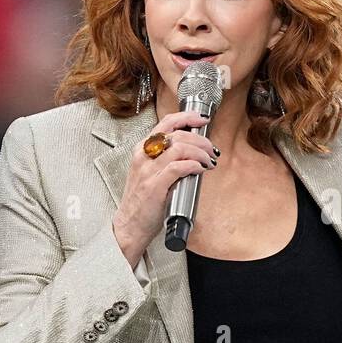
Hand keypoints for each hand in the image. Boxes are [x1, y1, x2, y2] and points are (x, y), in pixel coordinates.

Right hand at [112, 109, 218, 265]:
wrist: (130, 225)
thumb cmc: (143, 201)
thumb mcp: (152, 172)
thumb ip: (168, 159)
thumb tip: (195, 151)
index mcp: (142, 150)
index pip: (165, 123)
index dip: (187, 117)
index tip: (202, 119)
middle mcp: (143, 156)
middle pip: (176, 134)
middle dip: (200, 140)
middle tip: (212, 149)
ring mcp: (148, 170)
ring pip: (179, 148)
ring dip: (200, 153)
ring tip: (209, 161)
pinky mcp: (154, 185)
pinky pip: (177, 167)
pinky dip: (193, 165)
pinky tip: (201, 169)